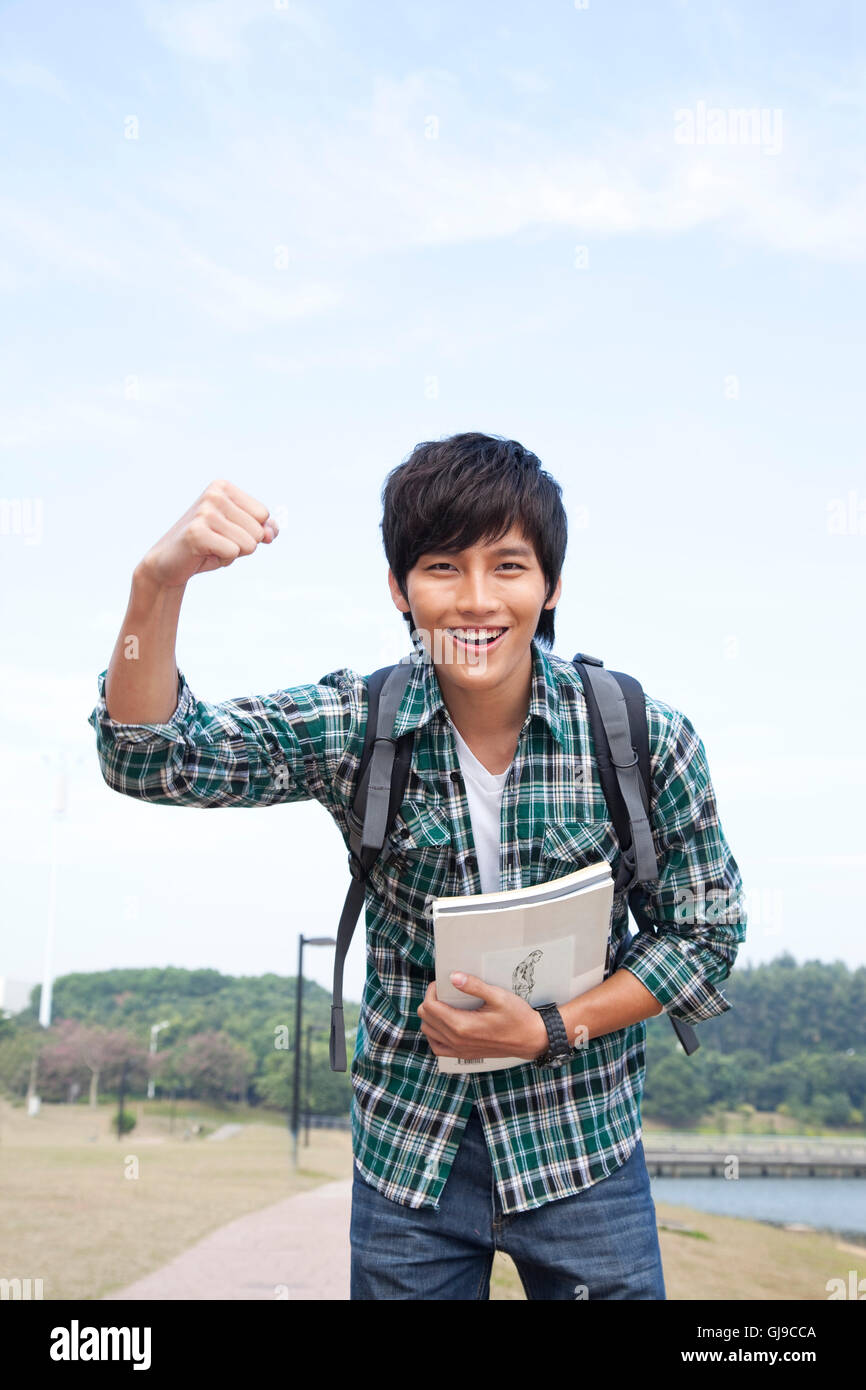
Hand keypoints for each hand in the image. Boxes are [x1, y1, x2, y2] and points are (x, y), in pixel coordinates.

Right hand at [136, 479, 279, 589]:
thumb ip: (262, 529)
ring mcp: (204, 512)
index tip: (227, 531)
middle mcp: (214, 494)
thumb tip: (271, 533)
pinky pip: (233, 553)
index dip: (251, 531)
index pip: (264, 514)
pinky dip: (222, 560)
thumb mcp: (239, 533)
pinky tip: (204, 554)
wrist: (169, 561)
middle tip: (217, 542)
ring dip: (232, 553)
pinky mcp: (197, 532)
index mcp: (223, 488)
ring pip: (249, 544)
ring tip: (211, 548)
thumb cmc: (208, 545)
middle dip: (242, 545)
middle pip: (258, 531)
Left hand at [417, 973, 548, 1060]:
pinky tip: (445, 1023)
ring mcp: (459, 1050)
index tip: (442, 983)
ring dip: (431, 1017)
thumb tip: (453, 977)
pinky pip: (438, 1047)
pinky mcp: (464, 1054)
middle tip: (444, 991)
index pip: (430, 1007)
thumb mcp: (498, 996)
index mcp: (462, 1026)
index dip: (432, 991)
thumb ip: (474, 986)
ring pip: (428, 1032)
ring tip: (445, 1005)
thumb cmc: (517, 1017)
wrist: (531, 1039)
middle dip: (430, 1001)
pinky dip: (435, 1034)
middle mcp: (457, 1040)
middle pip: (426, 1018)